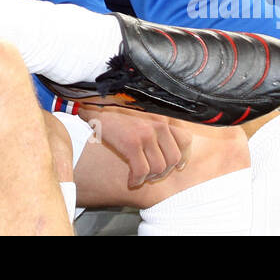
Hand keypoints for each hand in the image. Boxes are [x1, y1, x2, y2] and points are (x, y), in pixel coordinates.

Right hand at [76, 105, 190, 187]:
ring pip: (159, 167)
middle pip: (174, 158)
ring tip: (140, 177)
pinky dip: (137, 180)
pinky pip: (142, 171)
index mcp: (162, 115)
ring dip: (150, 177)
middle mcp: (159, 123)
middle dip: (164, 171)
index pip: (185, 139)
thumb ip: (156, 120)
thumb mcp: (142, 109)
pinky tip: (131, 181)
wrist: (95, 98)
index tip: (178, 165)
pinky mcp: (131, 143)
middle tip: (152, 174)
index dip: (183, 156)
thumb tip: (166, 141)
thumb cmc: (116, 106)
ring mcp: (146, 133)